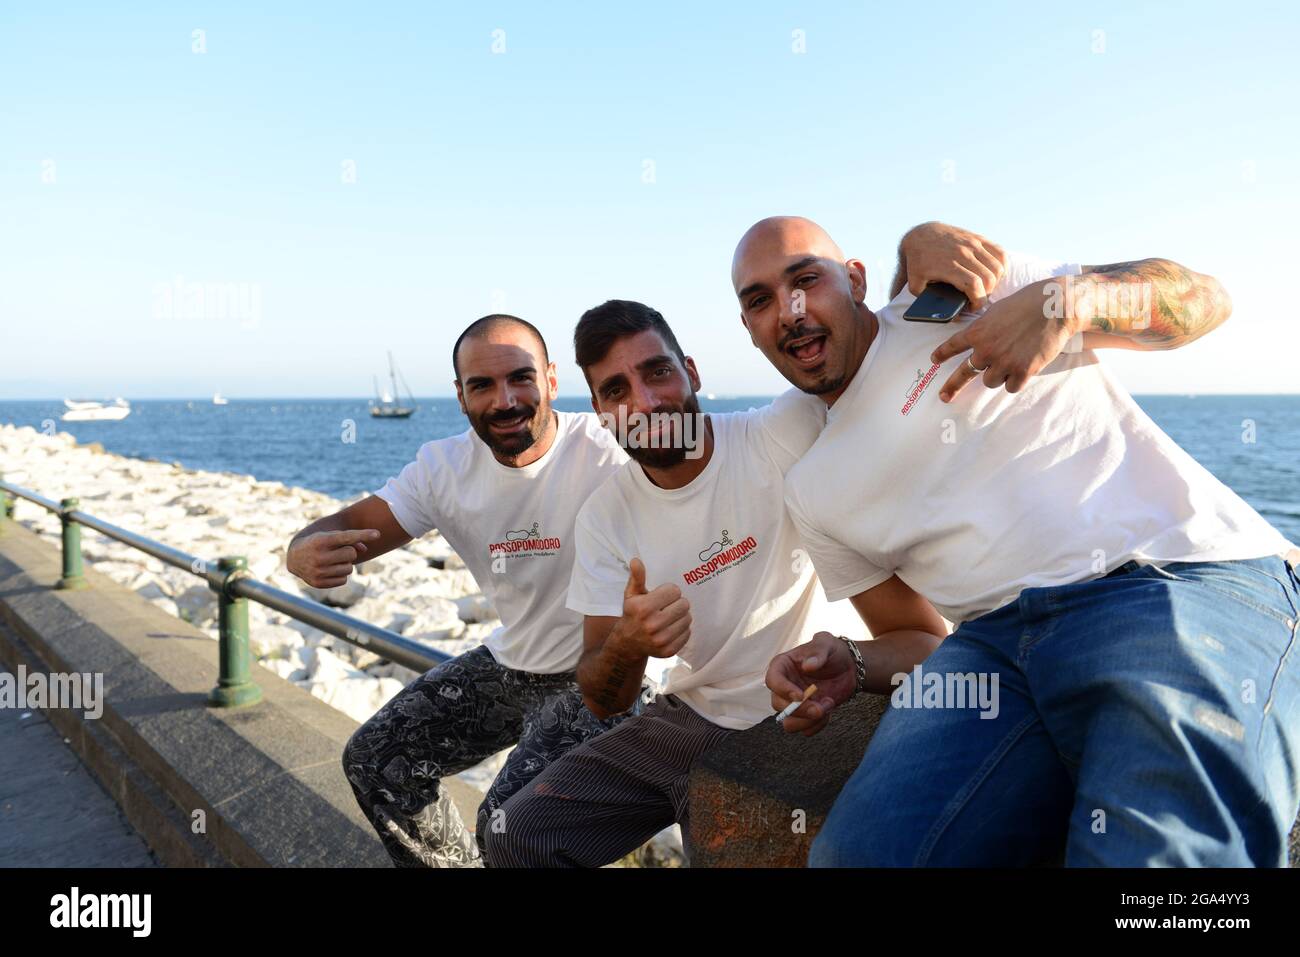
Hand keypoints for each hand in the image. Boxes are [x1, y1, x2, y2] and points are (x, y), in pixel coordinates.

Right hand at [287, 528, 379, 587]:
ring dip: (345, 564)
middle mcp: (318, 556)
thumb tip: (365, 549)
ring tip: (333, 560)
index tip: (378, 534)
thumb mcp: (330, 536)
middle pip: (352, 554)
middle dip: (349, 552)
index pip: (347, 537)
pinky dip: (340, 574)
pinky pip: (344, 580)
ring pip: (349, 569)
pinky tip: (329, 570)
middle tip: (339, 551)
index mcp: (321, 540)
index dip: (363, 534)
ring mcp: (317, 571)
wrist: (295, 557)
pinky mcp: (318, 583)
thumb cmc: (318, 543)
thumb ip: (350, 539)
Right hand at [614, 558, 691, 658]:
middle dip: (677, 603)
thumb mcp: (631, 595)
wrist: (627, 644)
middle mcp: (652, 625)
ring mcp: (661, 640)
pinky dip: (682, 629)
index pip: (674, 591)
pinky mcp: (668, 651)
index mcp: (643, 608)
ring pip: (688, 618)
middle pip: (684, 604)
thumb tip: (636, 560)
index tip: (662, 596)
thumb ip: (637, 577)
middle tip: (668, 606)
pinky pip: (688, 633)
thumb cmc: (632, 615)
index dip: (669, 591)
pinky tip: (671, 628)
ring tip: (670, 616)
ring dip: (681, 616)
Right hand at [766, 632, 858, 735]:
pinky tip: (828, 710)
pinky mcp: (804, 715)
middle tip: (820, 708)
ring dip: (808, 721)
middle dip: (800, 710)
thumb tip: (807, 666)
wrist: (848, 667)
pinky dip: (817, 725)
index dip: (783, 690)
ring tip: (827, 707)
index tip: (800, 696)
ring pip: (788, 723)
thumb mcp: (826, 643)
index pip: (772, 680)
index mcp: (782, 666)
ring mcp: (793, 703)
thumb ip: (818, 652)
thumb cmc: (832, 651)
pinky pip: (804, 730)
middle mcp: (784, 686)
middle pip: (779, 705)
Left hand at [900, 222, 1006, 309]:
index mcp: (948, 266)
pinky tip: (994, 273)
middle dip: (987, 294)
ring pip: (997, 266)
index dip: (978, 300)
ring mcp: (972, 244)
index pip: (974, 285)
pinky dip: (1001, 265)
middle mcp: (963, 253)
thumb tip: (948, 314)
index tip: (973, 307)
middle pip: (989, 278)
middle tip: (978, 299)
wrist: (920, 234)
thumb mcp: (914, 284)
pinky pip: (999, 252)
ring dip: (996, 281)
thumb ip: (929, 299)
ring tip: (986, 287)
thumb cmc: (917, 262)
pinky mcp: (978, 238)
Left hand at [931, 278, 1076, 401]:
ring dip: (999, 375)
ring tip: (1014, 358)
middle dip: (953, 387)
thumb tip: (977, 340)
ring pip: (991, 381)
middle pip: (965, 373)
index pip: (953, 345)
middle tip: (944, 397)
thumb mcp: (997, 311)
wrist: (1054, 307)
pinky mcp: (1022, 371)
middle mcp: (986, 349)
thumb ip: (984, 327)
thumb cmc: (1028, 303)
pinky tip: (1025, 367)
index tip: (934, 360)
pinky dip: (1016, 381)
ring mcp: (1003, 362)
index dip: (942, 354)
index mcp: (978, 332)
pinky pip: (1011, 387)